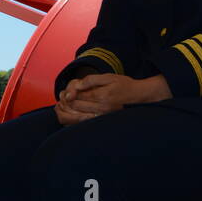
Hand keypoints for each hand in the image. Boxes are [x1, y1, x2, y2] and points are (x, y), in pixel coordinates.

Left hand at [54, 74, 171, 124]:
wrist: (140, 97)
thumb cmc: (124, 85)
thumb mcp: (109, 77)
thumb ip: (92, 80)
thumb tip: (77, 85)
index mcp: (102, 96)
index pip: (78, 96)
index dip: (68, 93)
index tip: (65, 91)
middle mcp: (102, 108)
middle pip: (76, 106)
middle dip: (66, 102)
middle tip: (62, 97)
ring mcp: (103, 116)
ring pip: (77, 117)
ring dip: (68, 112)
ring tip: (64, 106)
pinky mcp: (103, 121)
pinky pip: (84, 123)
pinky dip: (74, 120)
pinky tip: (72, 115)